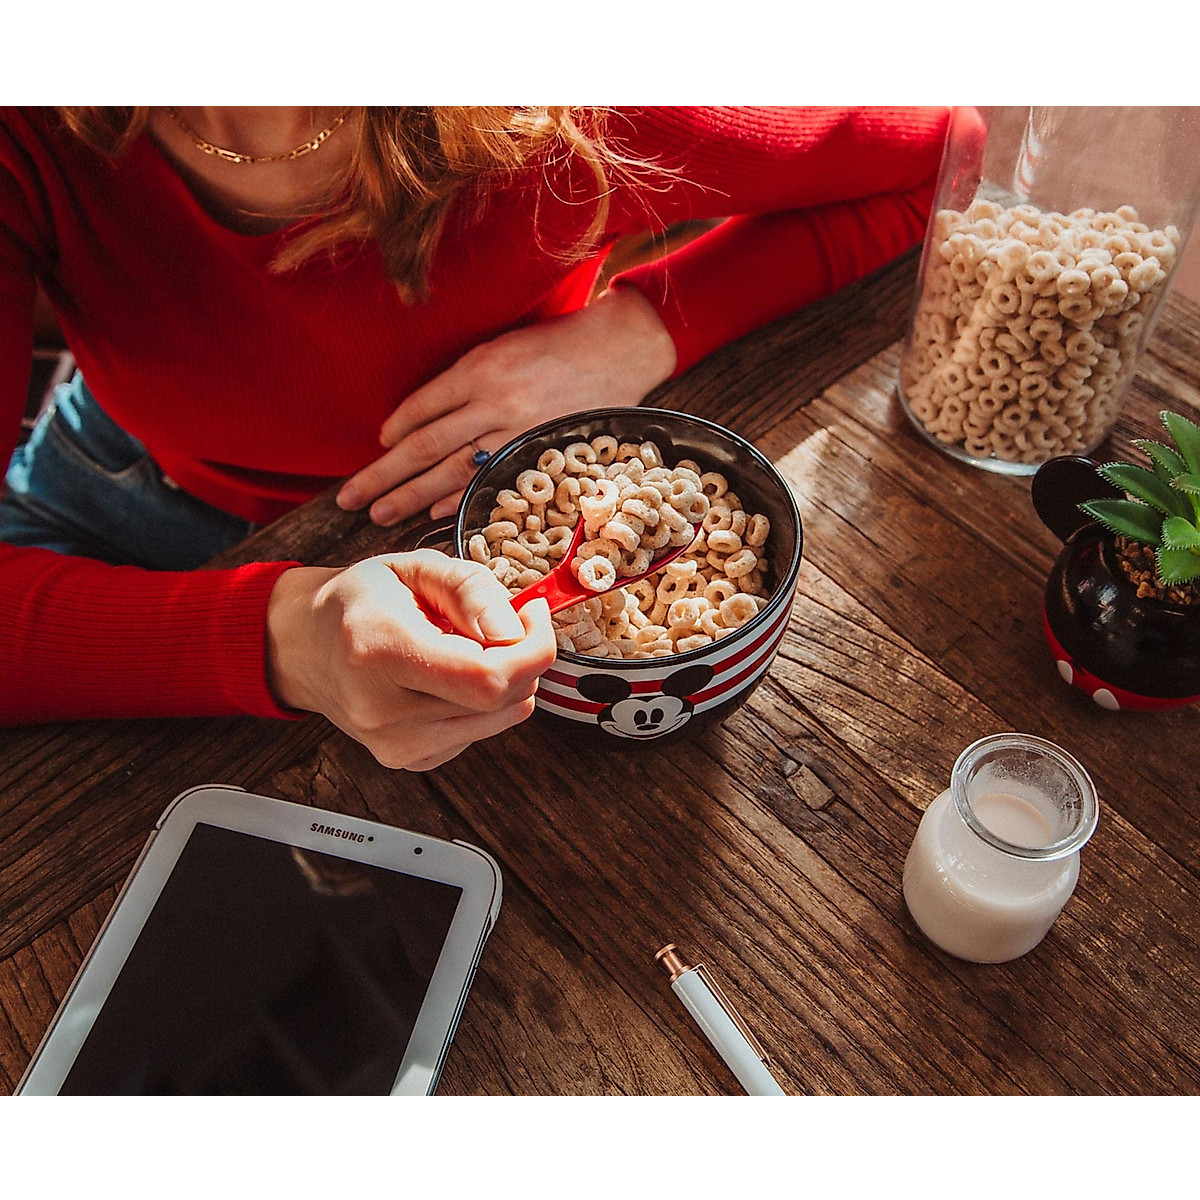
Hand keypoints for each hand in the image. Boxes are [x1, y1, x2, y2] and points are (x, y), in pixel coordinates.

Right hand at [265, 550, 557, 770]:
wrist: (306, 646)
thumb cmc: (360, 601)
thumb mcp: (414, 567)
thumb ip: (470, 589)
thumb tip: (514, 628)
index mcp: (379, 650)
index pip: (485, 678)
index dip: (532, 649)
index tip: (533, 613)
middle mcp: (383, 708)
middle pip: (500, 702)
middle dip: (526, 658)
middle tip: (513, 622)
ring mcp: (394, 743)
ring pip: (500, 720)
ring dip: (507, 680)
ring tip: (473, 647)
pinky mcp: (408, 760)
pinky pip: (479, 733)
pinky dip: (484, 703)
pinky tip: (453, 676)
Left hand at [335, 285, 676, 525]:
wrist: (617, 349)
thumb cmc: (556, 345)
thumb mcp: (502, 346)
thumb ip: (466, 379)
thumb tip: (423, 418)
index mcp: (479, 368)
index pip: (422, 408)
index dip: (395, 432)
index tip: (376, 448)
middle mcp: (494, 401)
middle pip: (424, 447)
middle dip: (382, 476)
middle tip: (348, 499)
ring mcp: (518, 432)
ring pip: (452, 473)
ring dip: (411, 497)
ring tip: (379, 513)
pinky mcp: (540, 452)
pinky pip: (491, 483)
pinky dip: (460, 500)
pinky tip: (433, 515)